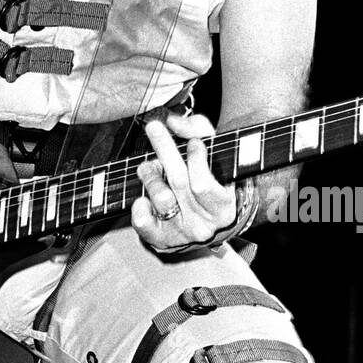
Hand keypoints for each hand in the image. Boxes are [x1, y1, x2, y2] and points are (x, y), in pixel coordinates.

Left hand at [132, 113, 236, 254]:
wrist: (207, 218)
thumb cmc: (212, 178)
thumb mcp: (216, 153)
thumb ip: (198, 131)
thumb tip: (173, 121)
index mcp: (223, 207)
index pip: (203, 183)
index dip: (196, 159)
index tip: (193, 143)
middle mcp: (204, 225)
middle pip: (178, 183)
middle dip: (165, 150)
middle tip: (154, 128)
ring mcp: (182, 235)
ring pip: (160, 198)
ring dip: (151, 175)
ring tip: (151, 166)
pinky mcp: (161, 240)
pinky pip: (142, 222)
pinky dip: (139, 205)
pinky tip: (144, 196)